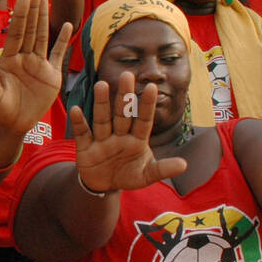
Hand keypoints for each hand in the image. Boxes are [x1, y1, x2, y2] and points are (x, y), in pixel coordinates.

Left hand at [0, 0, 72, 134]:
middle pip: (30, 29)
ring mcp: (38, 64)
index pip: (16, 33)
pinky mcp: (51, 74)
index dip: (20, 15)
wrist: (15, 124)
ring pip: (42, 36)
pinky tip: (67, 24)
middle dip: (33, 8)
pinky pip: (58, 54)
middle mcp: (24, 57)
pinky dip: (63, 40)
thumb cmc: (1, 109)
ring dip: (45, 17)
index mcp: (9, 59)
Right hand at [71, 73, 188, 192]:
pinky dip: (79, 122)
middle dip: (124, 96)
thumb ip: (163, 168)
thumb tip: (184, 164)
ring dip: (101, 103)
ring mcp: (102, 140)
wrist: (104, 186)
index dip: (147, 105)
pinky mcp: (85, 147)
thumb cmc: (128, 175)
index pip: (144, 120)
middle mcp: (119, 135)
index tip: (152, 87)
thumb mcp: (147, 175)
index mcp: (137, 140)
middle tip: (127, 75)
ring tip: (102, 85)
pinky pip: (82, 133)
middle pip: (122, 114)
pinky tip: (76, 109)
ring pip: (102, 119)